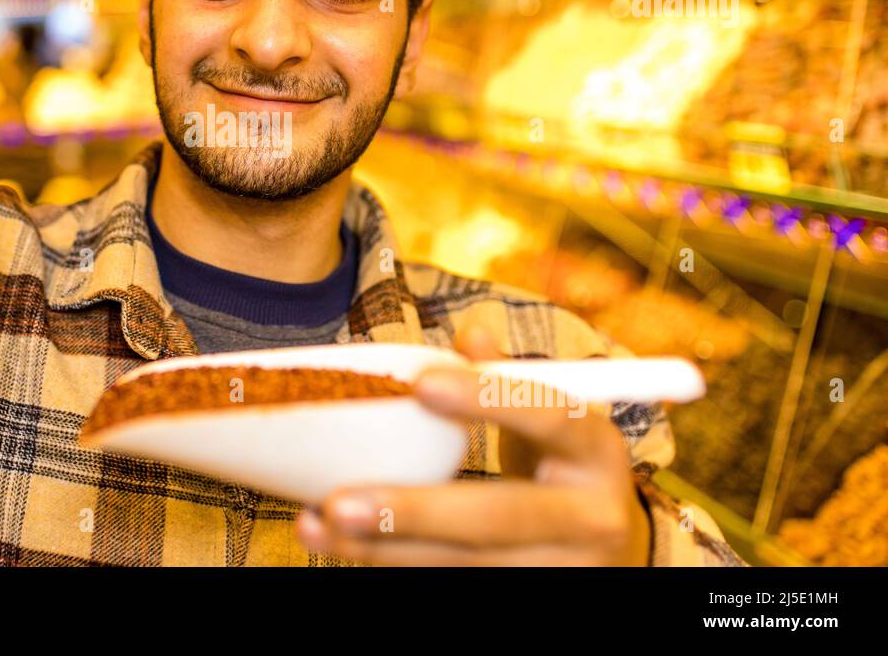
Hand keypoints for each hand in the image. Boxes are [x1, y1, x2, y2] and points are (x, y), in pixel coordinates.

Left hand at [296, 327, 651, 564]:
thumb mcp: (552, 418)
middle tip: (339, 501)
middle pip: (497, 519)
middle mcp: (589, 518)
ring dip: (383, 548)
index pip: (549, 416)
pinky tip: (343, 543)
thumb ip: (507, 378)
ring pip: (464, 562)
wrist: (612, 547)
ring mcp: (561, 569)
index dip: (487, 400)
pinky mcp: (525, 593)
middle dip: (414, 512)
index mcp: (595, 451)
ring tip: (317, 525)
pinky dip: (391, 560)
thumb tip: (470, 336)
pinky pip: (453, 580)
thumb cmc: (562, 466)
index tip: (420, 383)